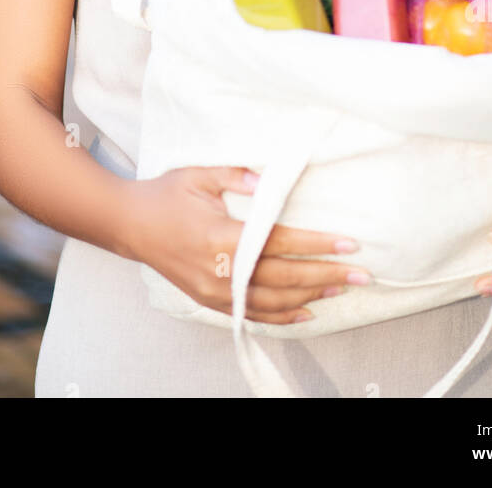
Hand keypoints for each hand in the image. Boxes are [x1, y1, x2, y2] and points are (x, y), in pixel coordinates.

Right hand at [126, 165, 369, 324]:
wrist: (130, 224)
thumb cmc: (167, 194)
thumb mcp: (200, 174)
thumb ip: (238, 176)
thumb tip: (271, 183)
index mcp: (221, 237)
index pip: (280, 243)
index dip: (317, 245)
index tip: (349, 244)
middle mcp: (221, 271)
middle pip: (284, 278)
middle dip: (327, 275)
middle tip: (362, 274)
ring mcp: (215, 291)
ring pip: (273, 301)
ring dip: (311, 296)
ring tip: (342, 288)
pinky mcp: (210, 300)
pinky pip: (253, 313)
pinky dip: (283, 316)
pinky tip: (308, 312)